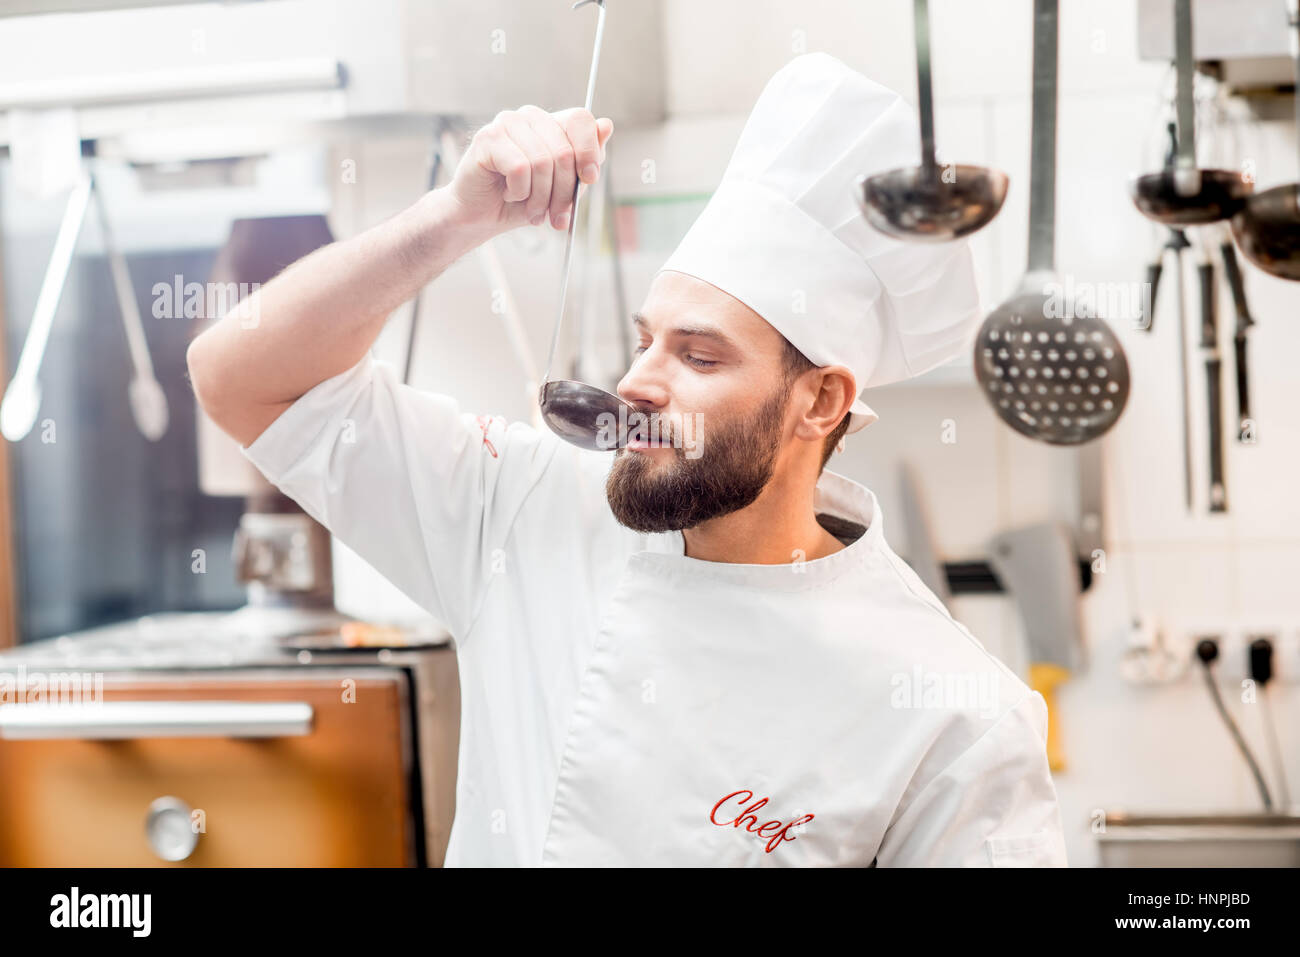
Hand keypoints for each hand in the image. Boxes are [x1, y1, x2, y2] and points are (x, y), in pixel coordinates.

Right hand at [448, 106, 613, 234]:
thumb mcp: (565, 185)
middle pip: (564, 150)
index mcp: (550, 123)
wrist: (482, 216)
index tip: (589, 179)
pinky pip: (520, 169)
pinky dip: (519, 192)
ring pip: (542, 162)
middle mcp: (529, 116)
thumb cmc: (523, 200)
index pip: (580, 119)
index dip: (589, 151)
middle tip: (558, 218)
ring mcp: (506, 123)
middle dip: (564, 192)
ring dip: (540, 197)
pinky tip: (509, 193)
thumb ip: (586, 159)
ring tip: (530, 209)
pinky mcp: (488, 138)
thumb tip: (607, 125)